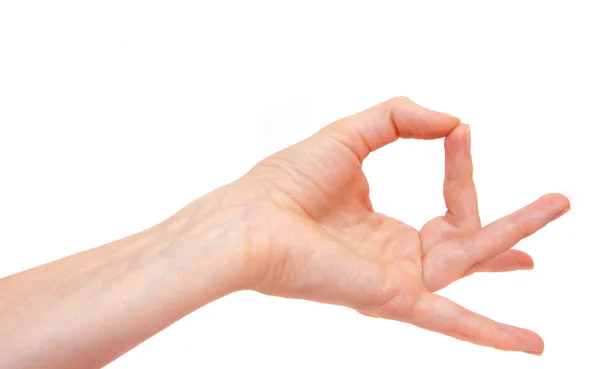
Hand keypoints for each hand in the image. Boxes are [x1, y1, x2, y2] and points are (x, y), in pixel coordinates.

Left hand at [233, 97, 569, 353]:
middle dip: (515, 224)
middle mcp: (396, 258)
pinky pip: (449, 318)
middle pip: (469, 240)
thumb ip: (401, 118)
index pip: (447, 201)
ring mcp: (397, 280)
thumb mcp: (352, 135)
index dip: (460, 165)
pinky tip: (532, 344)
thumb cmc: (287, 182)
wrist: (251, 218)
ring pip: (470, 261)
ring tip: (557, 208)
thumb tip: (454, 119)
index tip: (462, 133)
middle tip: (560, 202)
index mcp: (385, 228)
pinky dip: (489, 332)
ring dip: (514, 240)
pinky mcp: (390, 297)